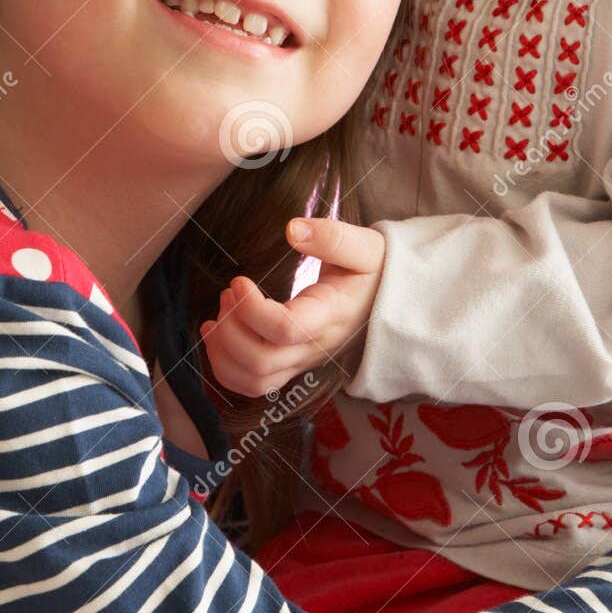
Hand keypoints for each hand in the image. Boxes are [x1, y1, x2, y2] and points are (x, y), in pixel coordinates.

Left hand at [200, 215, 384, 397]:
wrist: (395, 301)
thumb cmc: (376, 271)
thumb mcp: (364, 247)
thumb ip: (331, 237)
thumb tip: (292, 229)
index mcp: (330, 316)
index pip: (284, 329)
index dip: (251, 309)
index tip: (238, 280)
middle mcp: (314, 347)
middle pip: (260, 361)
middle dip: (230, 329)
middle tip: (229, 292)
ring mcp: (302, 362)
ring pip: (253, 379)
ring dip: (223, 351)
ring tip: (218, 314)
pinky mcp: (292, 366)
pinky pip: (253, 383)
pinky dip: (225, 367)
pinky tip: (216, 335)